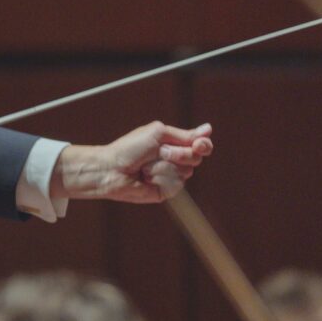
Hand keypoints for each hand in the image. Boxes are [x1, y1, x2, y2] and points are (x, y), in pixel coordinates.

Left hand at [51, 122, 212, 203]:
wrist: (113, 169)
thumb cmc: (130, 148)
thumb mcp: (158, 134)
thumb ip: (184, 135)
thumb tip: (209, 129)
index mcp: (174, 143)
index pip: (200, 145)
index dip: (203, 145)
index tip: (199, 144)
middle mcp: (175, 160)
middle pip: (196, 158)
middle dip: (178, 154)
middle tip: (159, 152)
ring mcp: (171, 176)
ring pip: (186, 172)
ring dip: (164, 166)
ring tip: (147, 166)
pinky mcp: (166, 191)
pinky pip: (176, 184)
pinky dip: (160, 178)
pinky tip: (146, 178)